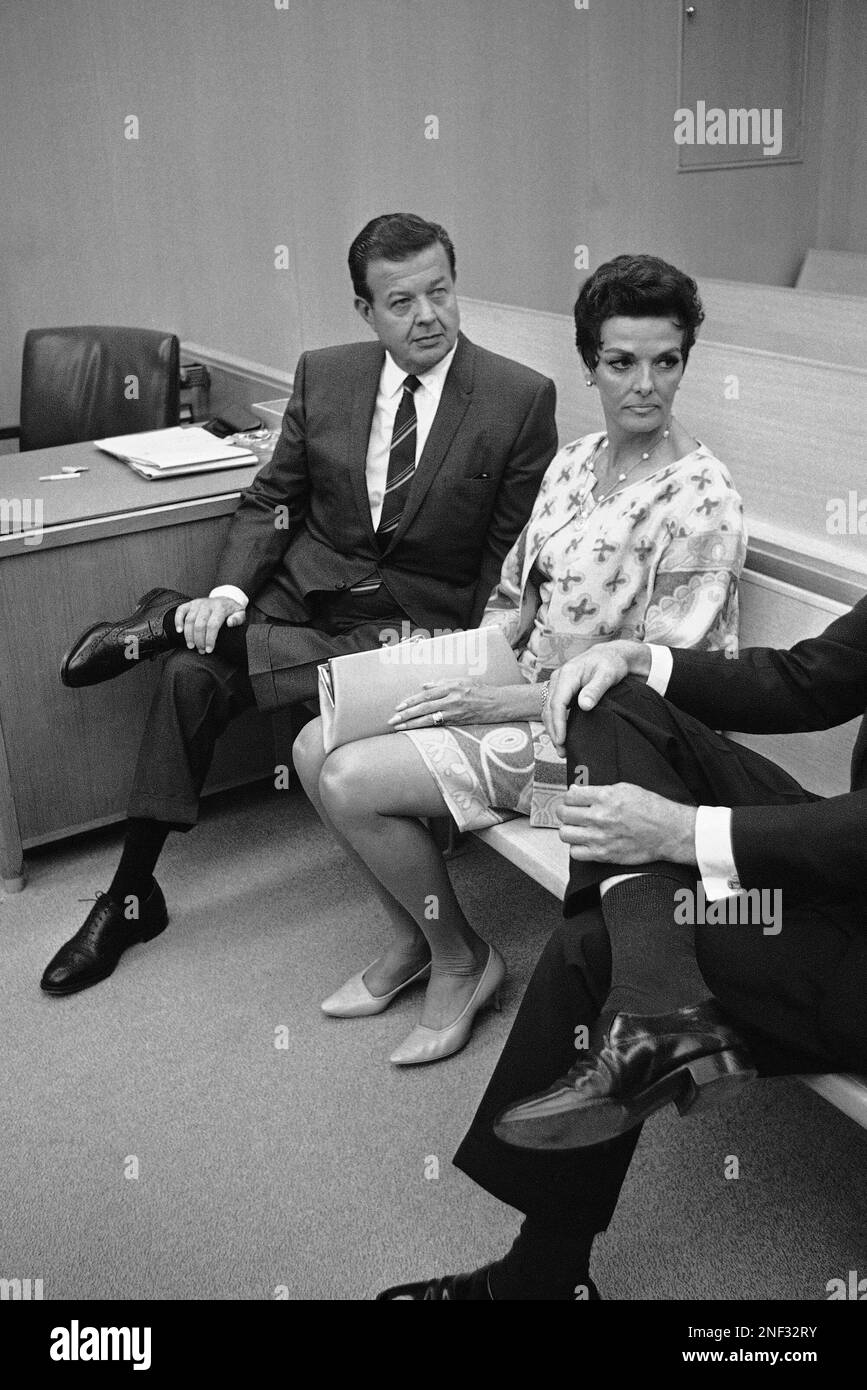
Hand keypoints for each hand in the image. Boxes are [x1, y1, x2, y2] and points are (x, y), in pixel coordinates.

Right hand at [174, 596, 245, 653]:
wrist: (225, 598)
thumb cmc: (232, 610)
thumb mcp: (240, 613)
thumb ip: (238, 619)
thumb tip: (230, 623)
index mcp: (220, 608)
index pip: (213, 625)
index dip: (210, 639)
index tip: (209, 650)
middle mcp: (207, 604)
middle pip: (199, 625)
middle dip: (199, 640)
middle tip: (201, 650)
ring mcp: (197, 603)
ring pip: (189, 620)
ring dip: (188, 635)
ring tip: (191, 646)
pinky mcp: (190, 603)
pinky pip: (180, 610)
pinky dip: (178, 620)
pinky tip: (179, 631)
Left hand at [387, 679, 500, 729]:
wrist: (500, 703)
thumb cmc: (482, 690)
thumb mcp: (463, 681)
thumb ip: (442, 682)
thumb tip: (424, 685)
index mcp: (451, 686)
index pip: (426, 694)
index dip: (411, 701)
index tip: (398, 707)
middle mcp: (452, 698)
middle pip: (424, 706)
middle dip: (406, 714)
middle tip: (392, 720)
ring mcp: (456, 711)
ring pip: (429, 718)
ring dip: (412, 724)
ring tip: (399, 728)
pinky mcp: (460, 722)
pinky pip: (440, 725)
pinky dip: (426, 728)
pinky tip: (416, 731)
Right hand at [545, 640, 650, 754]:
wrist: (610, 655)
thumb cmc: (610, 664)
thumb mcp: (608, 675)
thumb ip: (596, 690)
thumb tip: (584, 706)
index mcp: (568, 674)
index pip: (557, 702)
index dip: (558, 723)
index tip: (562, 740)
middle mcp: (558, 679)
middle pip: (549, 709)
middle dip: (553, 731)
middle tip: (562, 751)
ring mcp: (558, 684)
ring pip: (549, 710)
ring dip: (553, 729)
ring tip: (562, 749)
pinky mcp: (561, 690)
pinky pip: (554, 709)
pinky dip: (557, 723)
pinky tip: (563, 735)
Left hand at [557, 782, 696, 865]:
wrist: (668, 831)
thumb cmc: (651, 809)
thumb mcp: (625, 789)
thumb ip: (598, 790)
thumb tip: (576, 791)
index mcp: (605, 797)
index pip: (570, 795)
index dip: (570, 797)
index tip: (574, 800)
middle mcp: (599, 816)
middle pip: (563, 814)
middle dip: (566, 812)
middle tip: (572, 813)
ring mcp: (600, 837)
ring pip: (565, 834)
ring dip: (569, 830)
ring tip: (578, 828)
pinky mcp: (603, 855)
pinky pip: (575, 853)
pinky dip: (577, 848)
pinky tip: (586, 842)